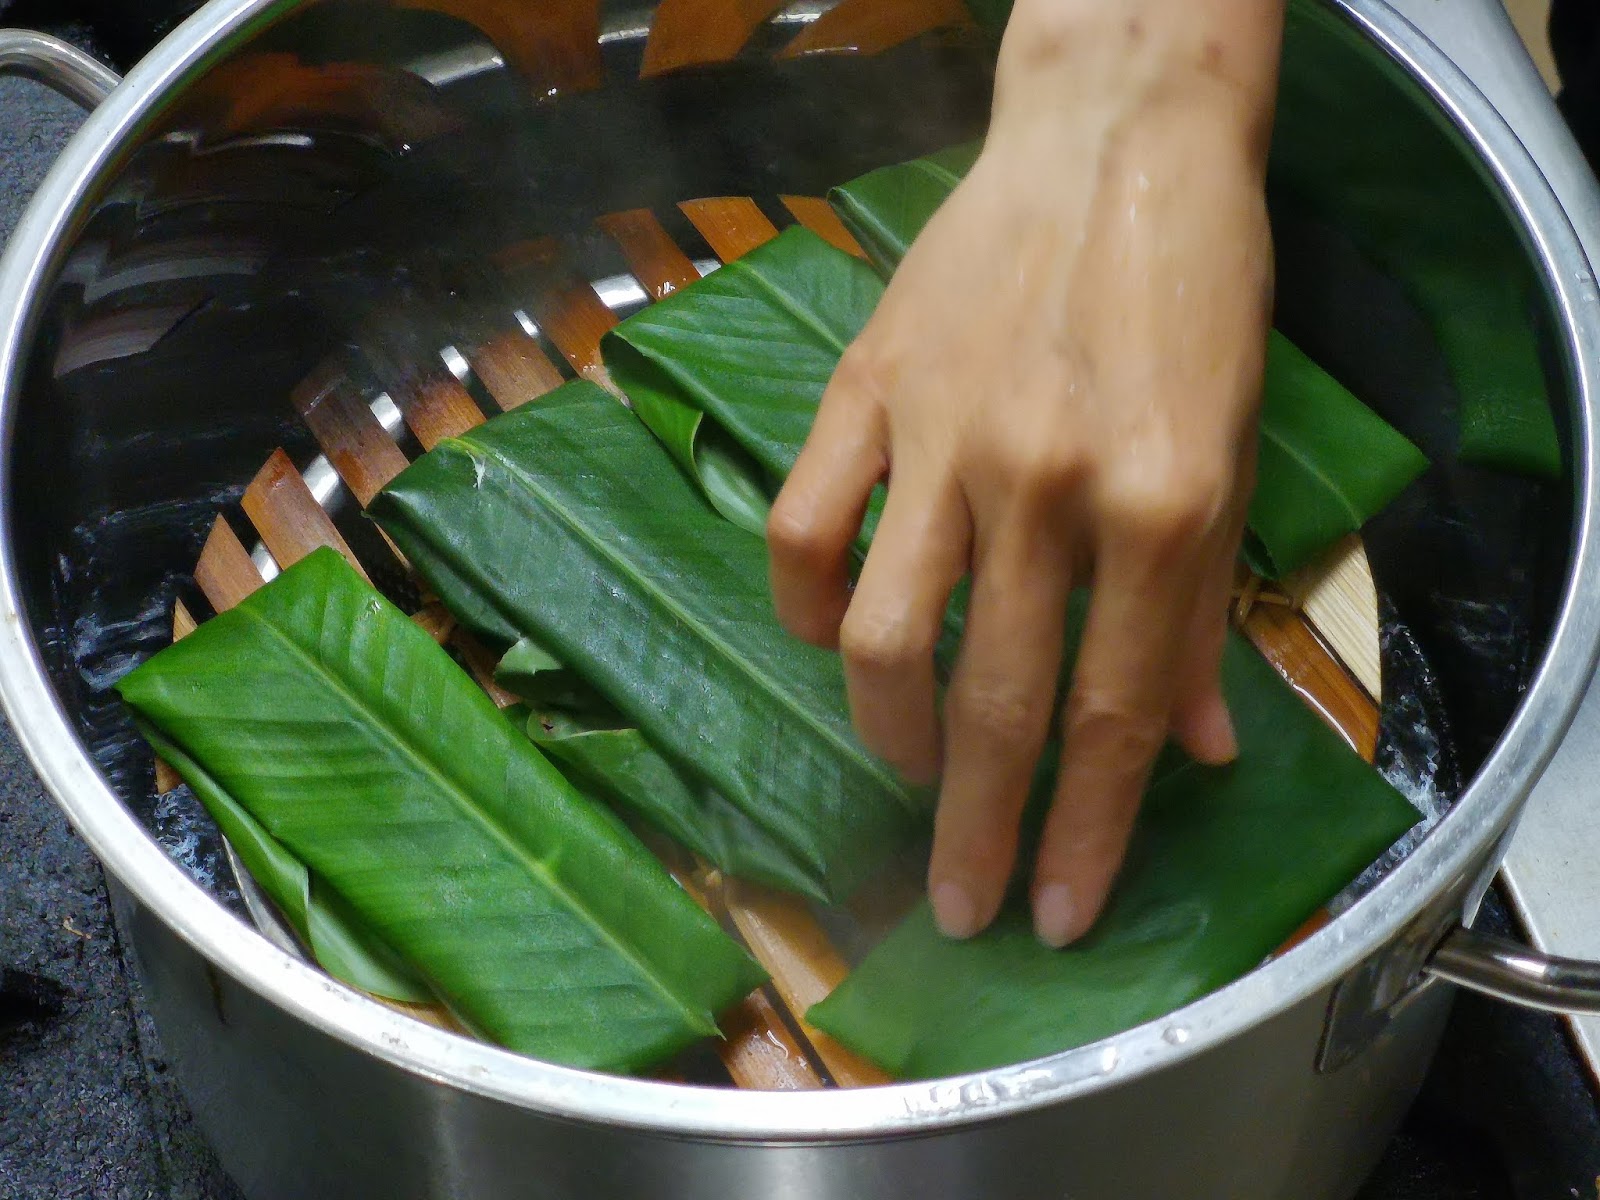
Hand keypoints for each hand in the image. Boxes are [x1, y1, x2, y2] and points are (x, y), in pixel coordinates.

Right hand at [767, 0, 1284, 945]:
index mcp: (1165, 502)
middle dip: (977, 828)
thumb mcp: (1238, 449)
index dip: (1088, 832)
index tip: (1060, 911)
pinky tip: (835, 641)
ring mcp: (943, 437)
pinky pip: (804, 531)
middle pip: (996, 702)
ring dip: (890, 734)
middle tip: (958, 906)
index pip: (1117, 712)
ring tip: (910, 768)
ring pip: (885, 637)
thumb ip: (1205, 609)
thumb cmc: (1194, 292)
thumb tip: (1192, 749)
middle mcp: (1049, 484)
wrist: (1116, 139)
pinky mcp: (867, 391)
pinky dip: (808, 608)